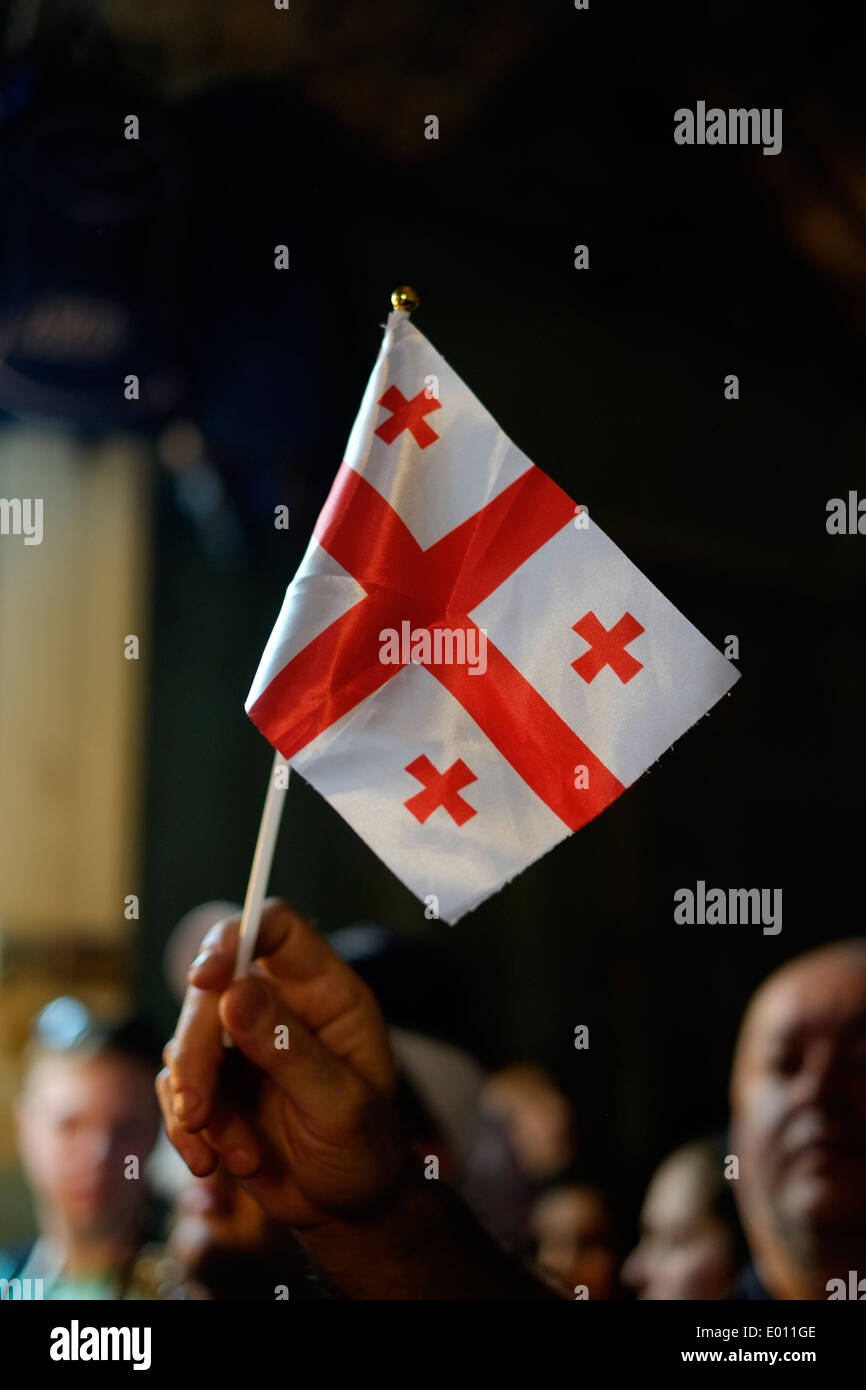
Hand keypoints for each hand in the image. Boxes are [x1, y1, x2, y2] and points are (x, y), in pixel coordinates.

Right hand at [157, 900, 407, 1228]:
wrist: (347, 1208)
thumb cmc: (363, 1148)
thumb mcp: (340, 1105)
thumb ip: (289, 1049)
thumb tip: (234, 993)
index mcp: (325, 993)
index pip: (278, 929)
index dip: (236, 938)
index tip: (203, 978)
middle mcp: (281, 1005)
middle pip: (215, 988)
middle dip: (196, 1049)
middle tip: (198, 1108)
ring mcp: (244, 1041)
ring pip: (186, 1038)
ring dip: (195, 1101)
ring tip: (235, 1158)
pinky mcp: (216, 1080)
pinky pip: (176, 1086)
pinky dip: (186, 1129)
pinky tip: (213, 1164)